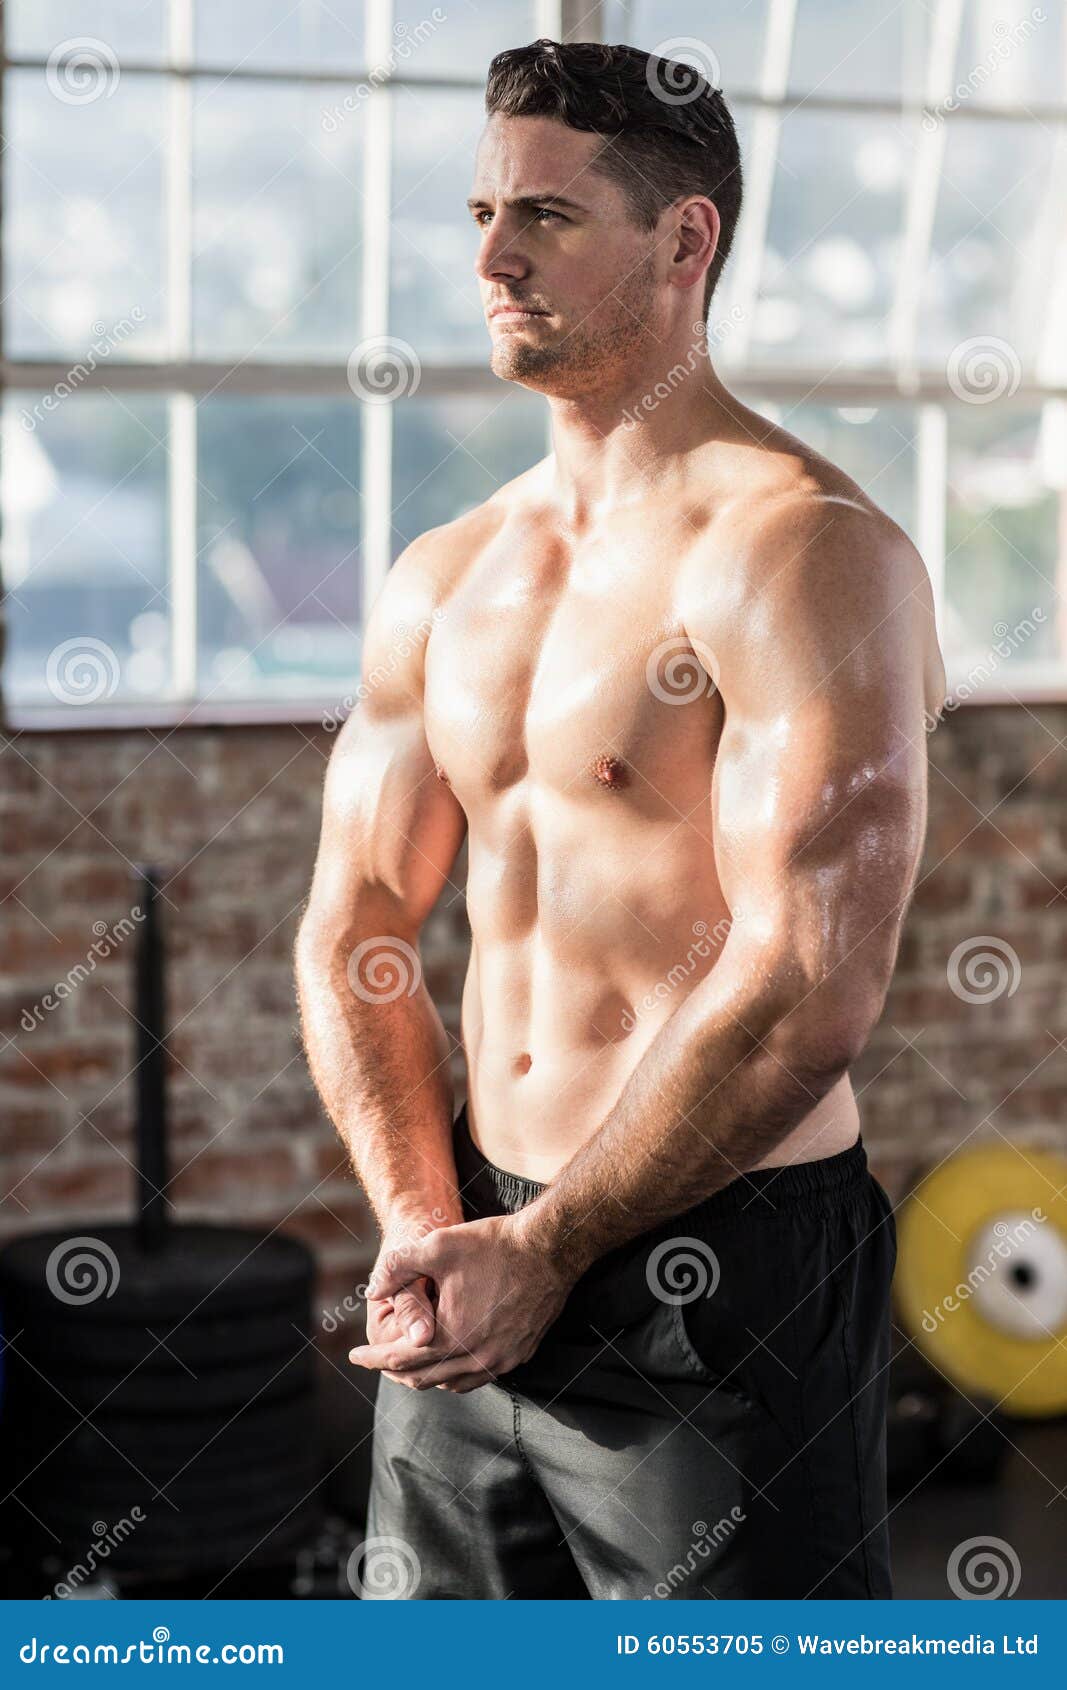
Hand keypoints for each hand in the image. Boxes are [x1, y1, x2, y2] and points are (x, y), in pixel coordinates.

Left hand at [348, 1213, 574, 1392]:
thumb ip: (398, 1268)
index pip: (399, 1360)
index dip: (372, 1358)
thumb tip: (370, 1291)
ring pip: (451, 1382)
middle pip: (423, 1379)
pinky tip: (448, 1356)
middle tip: (377, 1360)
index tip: (353, 1357)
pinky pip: (478, 1376)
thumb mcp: (438, 1246)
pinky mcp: (519, 1355)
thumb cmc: (494, 1244)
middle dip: (394, 1371)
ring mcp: (502, 1361)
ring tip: (409, 1360)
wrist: (550, 1247)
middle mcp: (477, 1358)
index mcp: (452, 1337)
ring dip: (425, 1374)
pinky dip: (455, 1372)